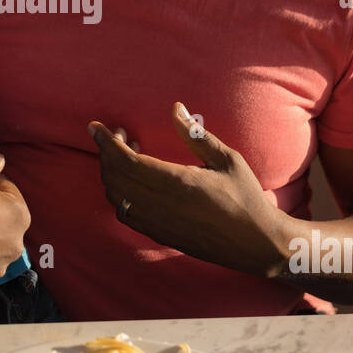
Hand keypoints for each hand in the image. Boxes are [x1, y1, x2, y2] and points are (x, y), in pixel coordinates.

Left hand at [88, 103, 289, 277]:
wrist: (256, 243)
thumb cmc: (246, 197)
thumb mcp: (227, 159)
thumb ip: (196, 134)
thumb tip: (175, 108)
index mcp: (178, 183)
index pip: (127, 161)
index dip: (106, 142)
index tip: (95, 127)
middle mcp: (163, 206)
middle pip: (115, 178)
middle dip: (107, 153)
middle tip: (119, 135)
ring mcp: (159, 224)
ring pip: (116, 197)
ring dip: (112, 174)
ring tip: (128, 155)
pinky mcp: (160, 236)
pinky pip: (126, 215)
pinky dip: (119, 195)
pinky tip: (133, 181)